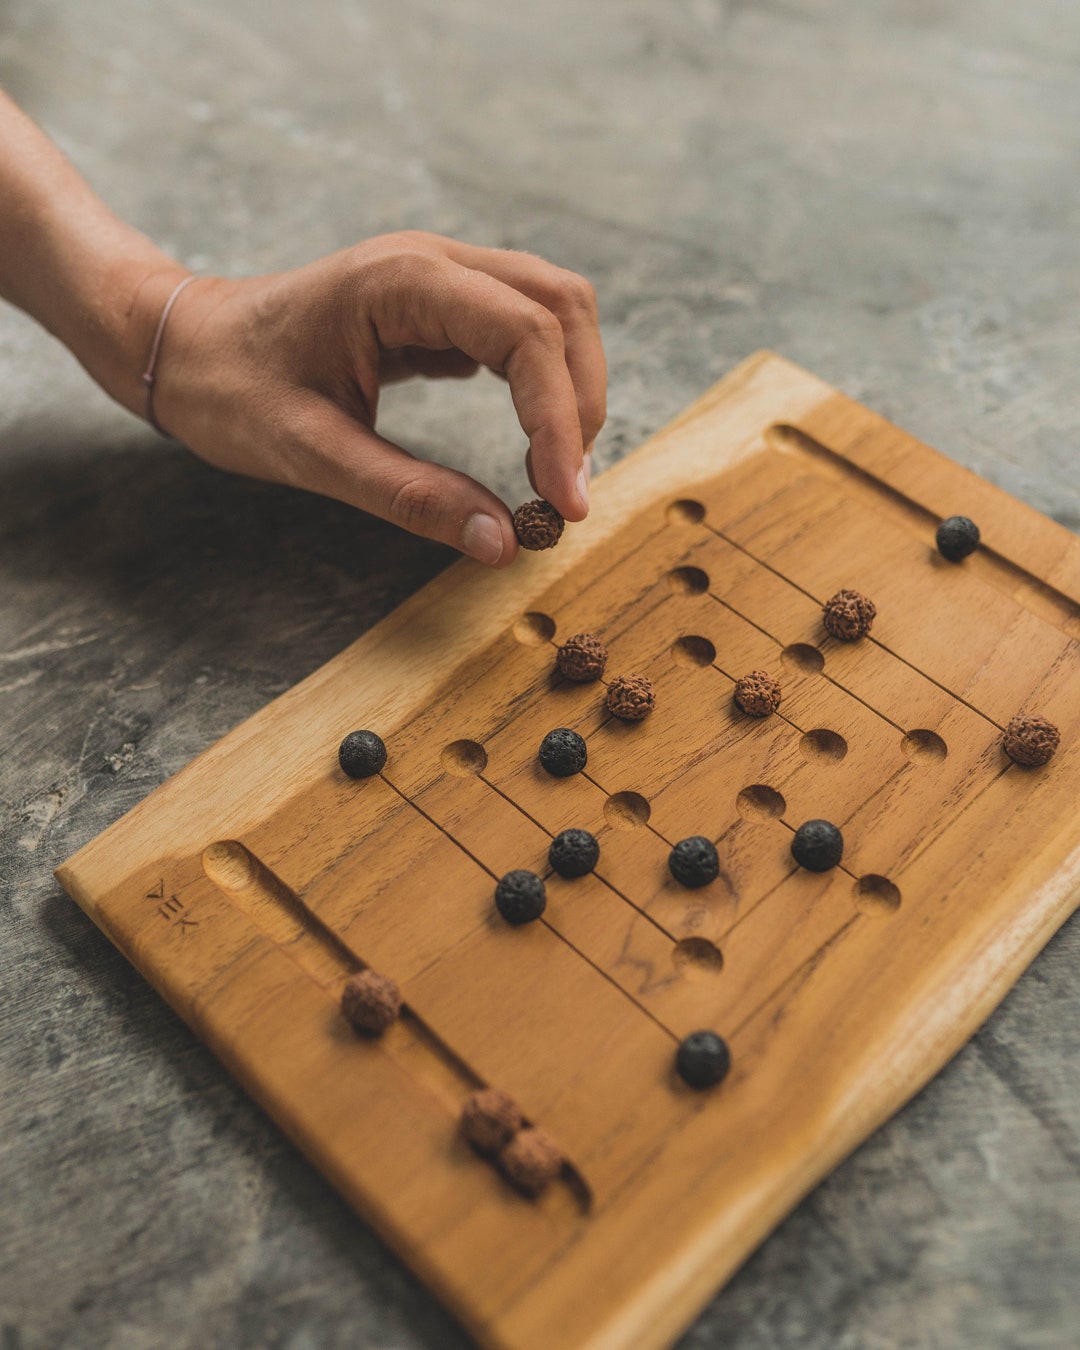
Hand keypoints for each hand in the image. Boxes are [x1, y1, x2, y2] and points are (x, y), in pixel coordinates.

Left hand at [149, 231, 605, 565]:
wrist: (180, 345)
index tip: (564, 502)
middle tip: (567, 490)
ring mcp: (438, 276)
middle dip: (581, 400)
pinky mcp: (437, 304)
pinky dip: (543, 383)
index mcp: (402, 282)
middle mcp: (433, 262)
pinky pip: (520, 329)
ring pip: (552, 311)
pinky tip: (530, 438)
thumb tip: (503, 542)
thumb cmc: (232, 389)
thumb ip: (410, 497)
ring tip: (557, 468)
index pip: (526, 336)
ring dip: (571, 387)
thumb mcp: (313, 454)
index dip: (561, 420)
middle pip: (561, 306)